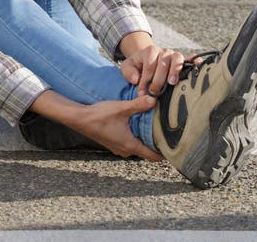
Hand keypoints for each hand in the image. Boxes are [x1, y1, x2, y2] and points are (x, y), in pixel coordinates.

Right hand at [29, 88, 160, 160]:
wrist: (79, 119)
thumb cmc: (99, 115)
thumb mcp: (121, 108)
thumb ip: (138, 105)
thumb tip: (155, 100)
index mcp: (130, 145)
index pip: (153, 156)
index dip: (165, 153)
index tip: (176, 147)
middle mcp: (125, 150)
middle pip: (147, 151)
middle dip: (157, 143)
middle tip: (168, 132)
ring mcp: (118, 147)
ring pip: (138, 146)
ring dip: (146, 138)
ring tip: (156, 126)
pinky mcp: (113, 141)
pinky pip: (130, 142)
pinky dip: (137, 136)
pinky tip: (138, 124)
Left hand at [118, 40, 200, 96]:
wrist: (146, 59)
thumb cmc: (137, 65)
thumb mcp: (127, 66)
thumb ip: (128, 71)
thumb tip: (136, 79)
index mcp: (150, 51)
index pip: (149, 65)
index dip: (145, 80)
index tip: (142, 93)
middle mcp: (163, 51)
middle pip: (163, 62)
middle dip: (158, 79)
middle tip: (154, 93)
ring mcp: (174, 55)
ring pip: (177, 58)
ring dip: (175, 70)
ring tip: (172, 83)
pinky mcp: (182, 61)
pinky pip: (189, 58)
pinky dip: (194, 60)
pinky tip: (198, 64)